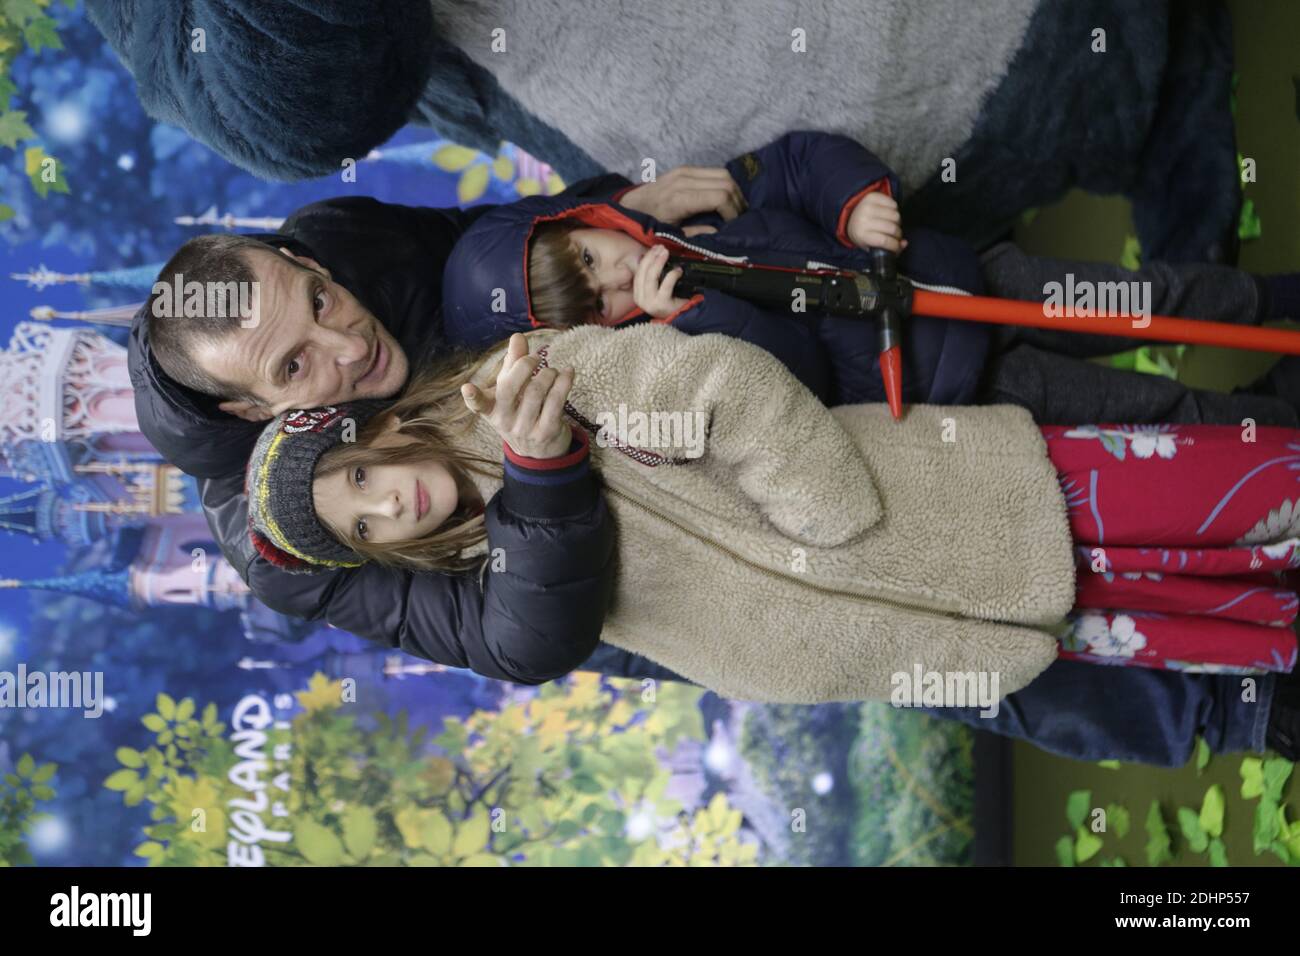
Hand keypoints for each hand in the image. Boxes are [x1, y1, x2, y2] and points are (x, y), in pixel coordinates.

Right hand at [461, 334, 574, 458]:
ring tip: (552, 371)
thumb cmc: (521, 410)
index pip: (478, 404)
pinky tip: (568, 372)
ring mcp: (525, 429)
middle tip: (536, 358)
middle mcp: (505, 421)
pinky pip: (556, 401)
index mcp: (491, 409)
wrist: (539, 450)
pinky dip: (564, 382)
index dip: (472, 396)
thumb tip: (517, 336)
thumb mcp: (511, 388)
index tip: (467, 388)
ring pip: (535, 392)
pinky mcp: (546, 432)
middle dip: (524, 366)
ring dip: (548, 374)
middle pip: (510, 388)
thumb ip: (513, 362)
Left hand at [618, 165, 745, 223]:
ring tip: (735, 208)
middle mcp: (684, 180)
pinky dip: (724, 183)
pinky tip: (724, 198)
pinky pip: (713, 171)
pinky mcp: (684, 168)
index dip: (733, 211)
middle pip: (726, 182)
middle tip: (740, 217)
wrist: (628, 206)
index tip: (735, 224)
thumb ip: (695, 235)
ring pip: (723, 173)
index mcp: (681, 199)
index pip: (720, 197)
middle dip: (738, 201)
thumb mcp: (670, 236)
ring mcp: (684, 171)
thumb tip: (719, 232)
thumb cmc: (648, 225)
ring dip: (734, 190)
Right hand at [633, 245, 689, 318]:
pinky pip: (666, 285)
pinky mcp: (661, 304)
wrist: (682, 316)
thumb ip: (653, 276)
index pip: (638, 272)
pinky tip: (678, 270)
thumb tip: (656, 254)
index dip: (646, 258)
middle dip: (652, 257)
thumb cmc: (670, 300)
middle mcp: (641, 299)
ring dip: (659, 263)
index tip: (655, 248)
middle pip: (643, 272)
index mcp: (638, 294)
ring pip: (651, 277)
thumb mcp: (658, 288)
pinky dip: (672, 275)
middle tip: (661, 248)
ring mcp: (650, 303)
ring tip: (666, 253)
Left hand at [846, 191, 907, 254]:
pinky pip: (893, 204)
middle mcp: (864, 220)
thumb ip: (887, 248)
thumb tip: (904, 243)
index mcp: (861, 234)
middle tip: (895, 234)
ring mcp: (868, 206)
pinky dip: (894, 210)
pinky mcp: (873, 196)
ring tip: (892, 223)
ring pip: (895, 215)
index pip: (884, 241)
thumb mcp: (869, 245)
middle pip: (892, 228)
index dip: (895, 245)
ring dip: (897, 222)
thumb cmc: (862, 233)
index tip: (898, 245)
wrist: (850, 216)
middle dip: (897, 234)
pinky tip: (889, 214)